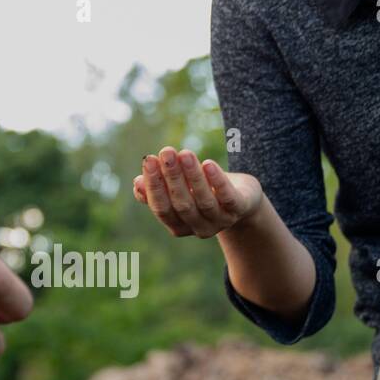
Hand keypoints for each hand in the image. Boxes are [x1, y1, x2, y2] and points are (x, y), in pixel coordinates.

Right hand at [133, 147, 261, 237]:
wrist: (243, 200)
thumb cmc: (204, 192)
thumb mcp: (180, 191)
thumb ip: (159, 190)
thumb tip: (137, 183)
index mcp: (179, 226)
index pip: (162, 209)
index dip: (154, 186)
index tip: (148, 160)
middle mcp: (199, 228)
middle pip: (182, 204)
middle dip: (172, 177)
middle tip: (166, 152)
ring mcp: (220, 221)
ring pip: (203, 200)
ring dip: (193, 176)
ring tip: (184, 153)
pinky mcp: (239, 209)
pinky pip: (227, 197)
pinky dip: (217, 180)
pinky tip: (208, 164)